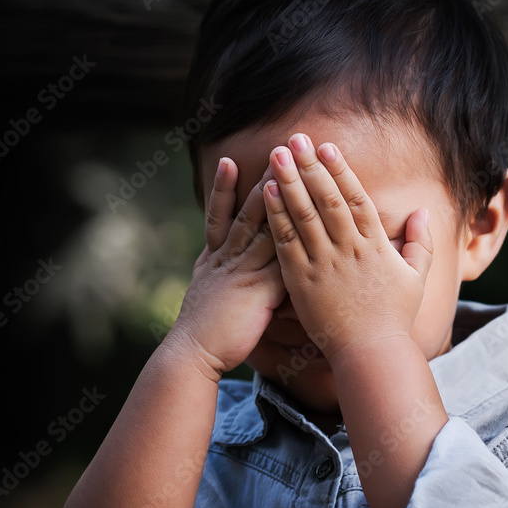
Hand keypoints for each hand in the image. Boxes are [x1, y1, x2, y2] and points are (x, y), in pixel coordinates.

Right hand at [169, 158, 286, 377]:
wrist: (191, 355)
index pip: (218, 214)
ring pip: (266, 228)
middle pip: (248, 211)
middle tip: (278, 152)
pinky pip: (282, 260)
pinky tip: (316, 229)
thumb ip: (220, 276)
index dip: (223, 188)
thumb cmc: (204, 333)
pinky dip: (297, 242)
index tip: (230, 160)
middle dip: (264, 181)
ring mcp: (242, 271)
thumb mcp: (209, 295)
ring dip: (283, 201)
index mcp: (213, 258)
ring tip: (297, 176)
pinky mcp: (259, 290)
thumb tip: (232, 269)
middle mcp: (226, 258)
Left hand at [262, 133, 431, 363]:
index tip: (326, 147)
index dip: (340, 170)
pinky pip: (287, 244)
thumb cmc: (394, 318)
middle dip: (310, 166)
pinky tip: (268, 194)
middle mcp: (349, 250)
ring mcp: (324, 265)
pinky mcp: (302, 282)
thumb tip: (423, 212)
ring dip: (289, 182)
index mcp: (376, 246)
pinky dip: (277, 217)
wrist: (371, 353)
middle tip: (294, 139)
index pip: (356, 199)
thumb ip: (421, 242)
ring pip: (304, 215)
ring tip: (276, 155)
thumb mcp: (417, 278)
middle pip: (327, 199)